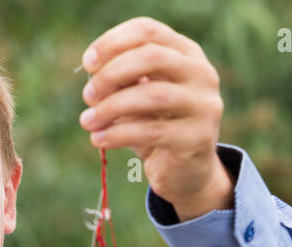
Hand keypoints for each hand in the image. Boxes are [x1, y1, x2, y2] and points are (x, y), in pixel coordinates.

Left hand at [78, 17, 234, 220]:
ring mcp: (204, 106)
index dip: (113, 42)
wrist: (185, 172)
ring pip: (153, 95)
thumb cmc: (157, 125)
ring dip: (111, 107)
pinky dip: (118, 134)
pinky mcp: (197, 139)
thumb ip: (124, 79)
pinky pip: (151, 131)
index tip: (87, 64)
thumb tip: (95, 75)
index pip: (148, 31)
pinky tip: (99, 139)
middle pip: (152, 56)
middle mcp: (201, 74)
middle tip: (88, 96)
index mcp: (187, 53)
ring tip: (88, 121)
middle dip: (112, 74)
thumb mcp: (139, 95)